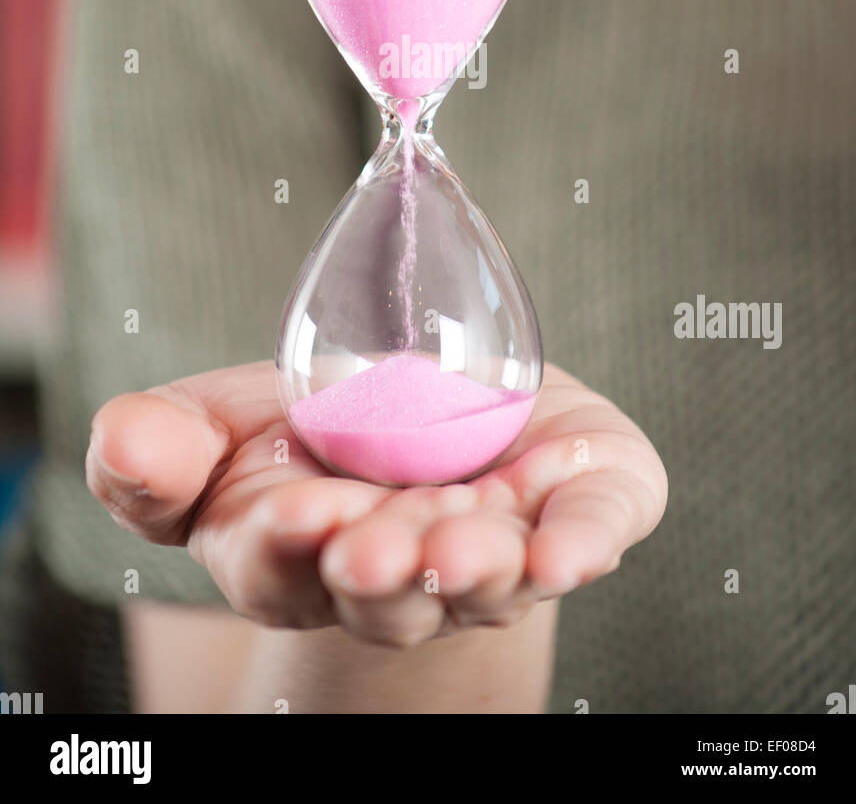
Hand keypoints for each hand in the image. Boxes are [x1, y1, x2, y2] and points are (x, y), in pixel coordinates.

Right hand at [87, 360, 666, 647]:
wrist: (439, 405)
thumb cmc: (319, 427)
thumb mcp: (222, 422)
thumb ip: (162, 445)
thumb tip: (122, 438)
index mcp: (303, 550)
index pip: (282, 564)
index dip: (288, 542)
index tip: (294, 512)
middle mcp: (403, 573)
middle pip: (390, 594)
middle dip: (384, 571)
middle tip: (376, 550)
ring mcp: (495, 548)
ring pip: (488, 581)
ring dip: (477, 565)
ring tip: (466, 543)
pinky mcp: (574, 506)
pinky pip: (588, 532)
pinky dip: (581, 539)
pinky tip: (570, 549)